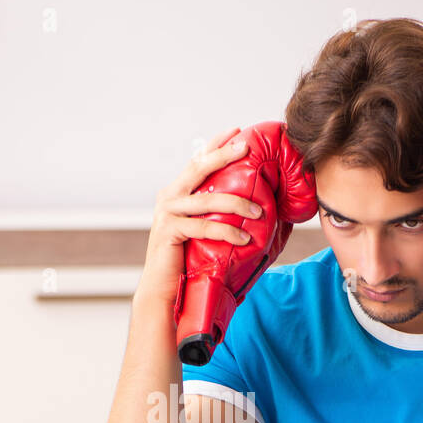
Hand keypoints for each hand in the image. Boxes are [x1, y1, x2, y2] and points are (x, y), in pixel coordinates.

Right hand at [137, 127, 263, 307]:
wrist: (163, 291)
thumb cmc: (186, 264)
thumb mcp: (202, 233)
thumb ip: (215, 215)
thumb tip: (252, 206)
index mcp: (176, 194)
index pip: (196, 163)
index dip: (214, 146)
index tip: (235, 131)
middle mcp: (169, 198)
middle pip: (198, 168)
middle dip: (223, 155)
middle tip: (246, 146)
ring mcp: (167, 213)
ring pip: (207, 200)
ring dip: (237, 203)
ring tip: (259, 211)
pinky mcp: (169, 231)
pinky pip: (204, 226)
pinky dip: (226, 230)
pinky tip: (244, 237)